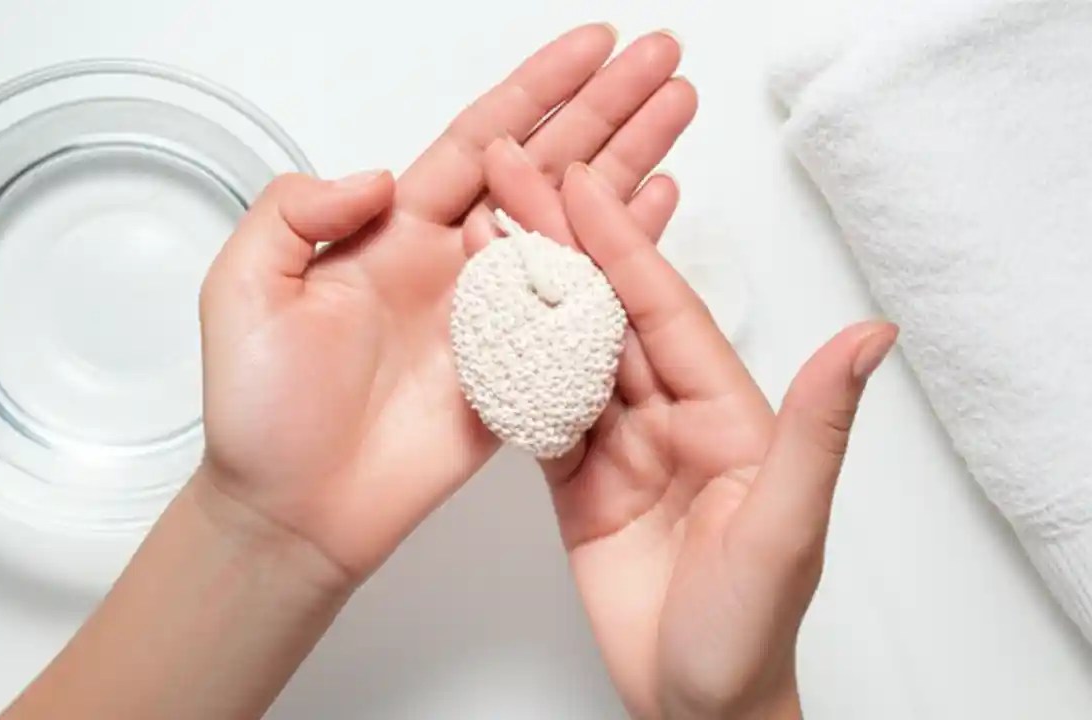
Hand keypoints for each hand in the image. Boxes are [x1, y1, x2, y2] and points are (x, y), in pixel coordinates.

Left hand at [198, 25, 697, 584]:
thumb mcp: (244, 289)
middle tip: (663, 61)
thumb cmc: (260, 410)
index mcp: (395, 231)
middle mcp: (455, 261)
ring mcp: (494, 316)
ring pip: (578, 223)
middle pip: (548, 166)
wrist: (293, 511)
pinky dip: (628, 258)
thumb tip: (381, 176)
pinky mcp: (521, 374)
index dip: (539, 89)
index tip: (593, 47)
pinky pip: (584, 307)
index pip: (482, 139)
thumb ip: (296, 214)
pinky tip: (662, 210)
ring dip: (632, 165)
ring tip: (680, 111)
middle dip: (607, 110)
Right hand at [479, 142, 897, 718]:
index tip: (578, 184)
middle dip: (561, 243)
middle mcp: (673, 415)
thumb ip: (816, 428)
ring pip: (569, 351)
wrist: (694, 707)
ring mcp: (623, 445)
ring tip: (481, 235)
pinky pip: (540, 412)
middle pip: (608, 313)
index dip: (620, 243)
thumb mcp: (788, 527)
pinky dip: (508, 368)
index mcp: (727, 412)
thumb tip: (869, 337)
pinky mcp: (580, 480)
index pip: (665, 310)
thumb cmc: (749, 633)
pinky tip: (479, 325)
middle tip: (511, 179)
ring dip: (526, 293)